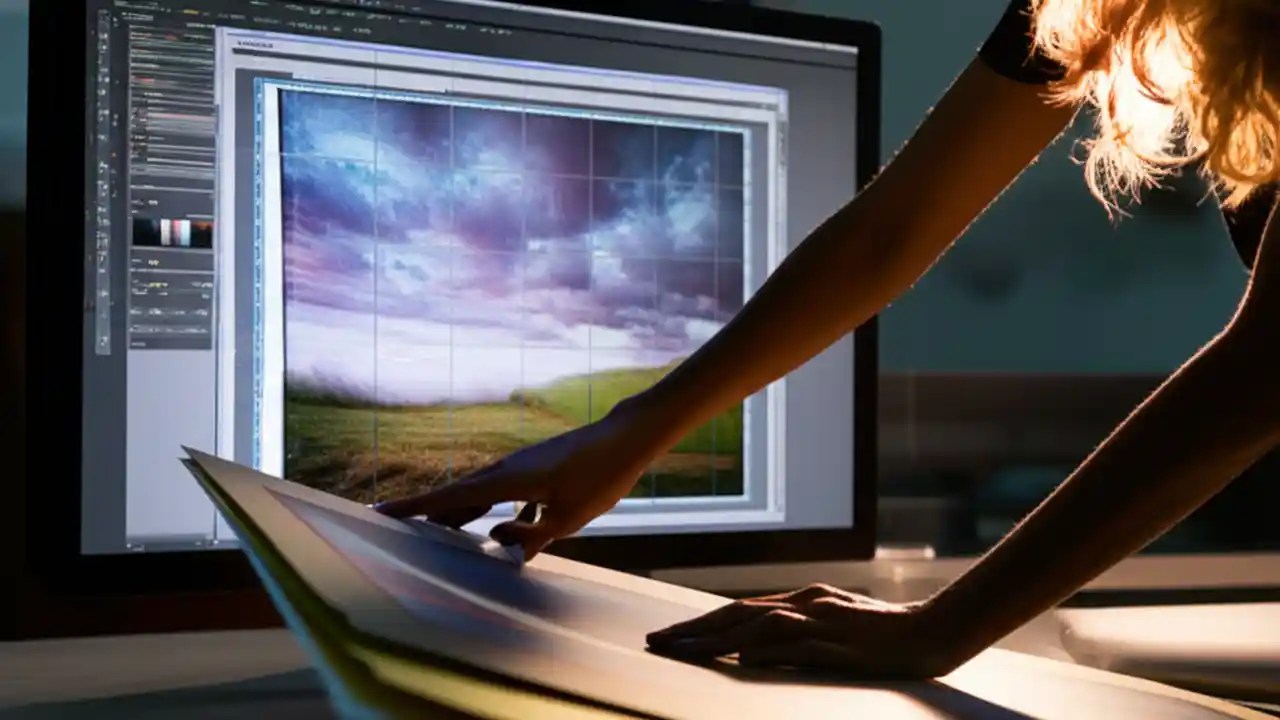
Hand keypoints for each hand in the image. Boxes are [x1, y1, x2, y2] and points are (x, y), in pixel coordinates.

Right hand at [374, 396, 667, 558]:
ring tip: (433, 532)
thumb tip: (495, 540)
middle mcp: (507, 469)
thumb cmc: (601, 477)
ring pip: (478, 492)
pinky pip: (499, 490)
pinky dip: (485, 506)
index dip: (416, 507)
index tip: (382, 512)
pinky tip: (490, 525)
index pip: (453, 497)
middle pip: (458, 494)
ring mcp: (520, 466)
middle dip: (426, 511)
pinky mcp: (534, 468)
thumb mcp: (569, 517)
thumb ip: (531, 533)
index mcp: (510, 480)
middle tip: (392, 525)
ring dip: (456, 511)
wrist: (625, 438)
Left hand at [645, 584, 951, 679]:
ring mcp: (822, 619)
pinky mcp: (840, 641)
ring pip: (757, 625)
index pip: (741, 609)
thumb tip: (752, 650)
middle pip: (737, 613)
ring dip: (716, 638)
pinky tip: (739, 658)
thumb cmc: (886, 634)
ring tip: (682, 652)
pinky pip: (795, 645)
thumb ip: (798, 634)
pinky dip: (765, 650)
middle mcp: (806, 602)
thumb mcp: (834, 628)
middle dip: (694, 628)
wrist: (935, 631)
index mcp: (804, 599)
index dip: (703, 622)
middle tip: (657, 642)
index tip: (671, 635)